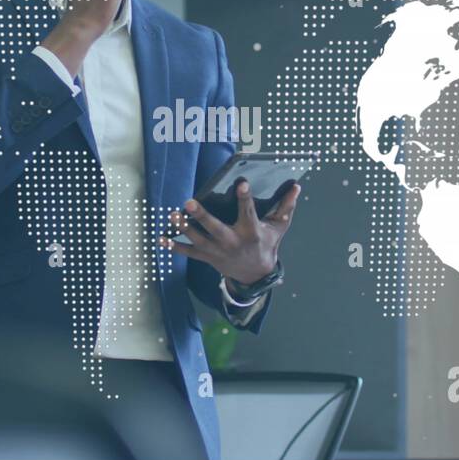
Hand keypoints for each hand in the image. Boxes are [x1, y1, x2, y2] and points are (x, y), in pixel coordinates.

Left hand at [160, 180, 300, 285]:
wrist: (256, 275)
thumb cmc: (267, 244)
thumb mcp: (279, 228)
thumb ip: (286, 207)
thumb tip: (297, 186)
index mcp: (250, 232)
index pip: (247, 212)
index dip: (245, 197)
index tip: (241, 183)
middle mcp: (232, 242)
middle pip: (214, 228)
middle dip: (201, 216)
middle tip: (189, 202)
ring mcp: (217, 251)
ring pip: (198, 239)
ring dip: (183, 227)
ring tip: (172, 214)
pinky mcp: (207, 257)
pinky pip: (189, 252)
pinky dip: (174, 246)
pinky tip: (161, 238)